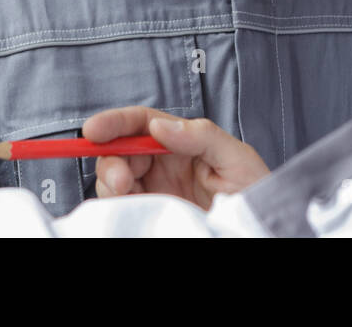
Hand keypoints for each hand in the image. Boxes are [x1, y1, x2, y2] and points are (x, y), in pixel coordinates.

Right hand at [83, 107, 270, 209]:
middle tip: (120, 181)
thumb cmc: (255, 194)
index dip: (115, 122)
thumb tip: (159, 126)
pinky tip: (127, 207)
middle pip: (121, 150)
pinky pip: (122, 205)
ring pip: (115, 178)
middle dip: (111, 159)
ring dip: (111, 182)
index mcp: (184, 142)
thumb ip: (202, 136)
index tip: (94, 129)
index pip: (143, 123)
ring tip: (126, 193)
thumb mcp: (237, 158)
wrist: (256, 230)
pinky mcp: (151, 214)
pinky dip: (116, 204)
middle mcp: (165, 164)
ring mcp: (156, 190)